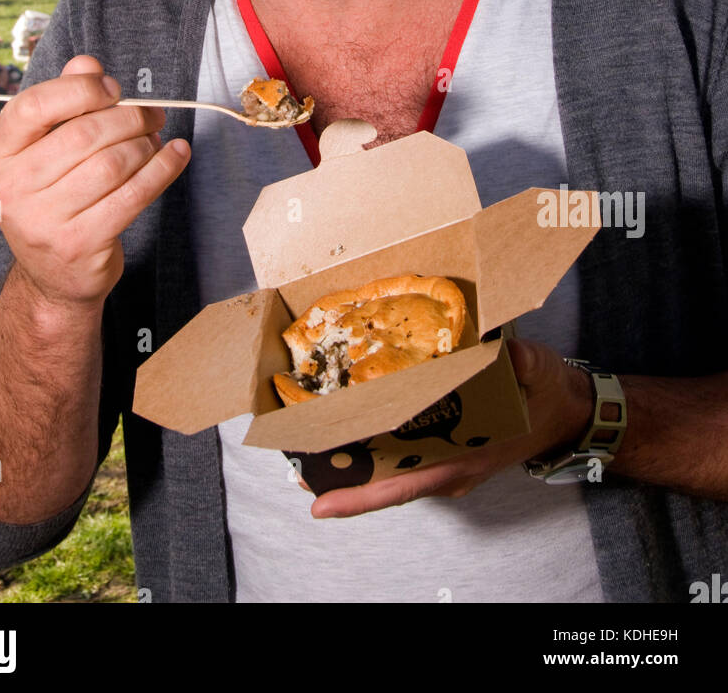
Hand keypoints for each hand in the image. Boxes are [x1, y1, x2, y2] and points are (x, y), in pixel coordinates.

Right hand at [0, 54, 189, 308]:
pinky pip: (133, 196)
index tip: (113, 89)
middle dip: (129, 117)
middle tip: (152, 114)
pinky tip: (176, 155)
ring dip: (146, 145)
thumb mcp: (47, 147)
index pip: (34, 106)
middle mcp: (12, 186)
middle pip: (83, 134)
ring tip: (156, 139)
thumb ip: (65, 102)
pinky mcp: (79, 244)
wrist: (53, 275)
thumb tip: (87, 63)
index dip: (81, 89)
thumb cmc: (55, 196)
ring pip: (113, 164)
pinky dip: (163, 170)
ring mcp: (43, 220)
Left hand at [309, 339, 592, 518]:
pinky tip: (347, 427)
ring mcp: (444, 460)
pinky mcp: (443, 446)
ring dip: (351, 461)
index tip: (319, 503)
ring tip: (305, 448)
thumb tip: (510, 357)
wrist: (566, 411)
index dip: (361, 497)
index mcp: (464, 460)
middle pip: (384, 481)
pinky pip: (401, 453)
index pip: (405, 485)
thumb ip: (522, 364)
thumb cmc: (546, 395)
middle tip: (293, 463)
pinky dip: (372, 444)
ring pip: (388, 469)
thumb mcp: (539, 372)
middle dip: (341, 475)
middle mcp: (447, 467)